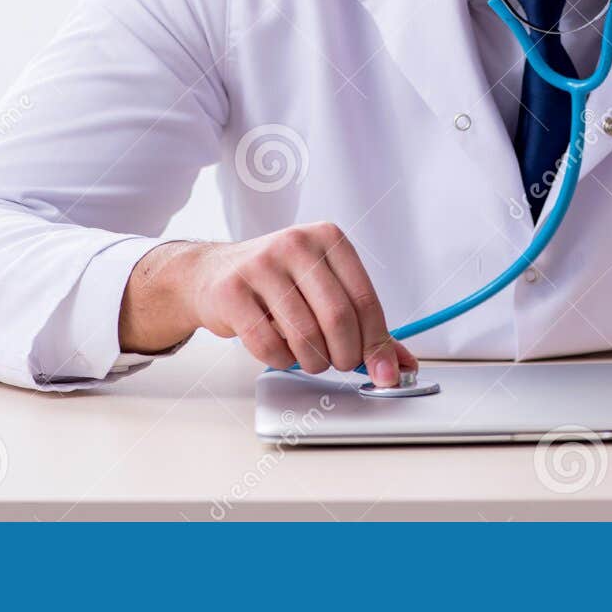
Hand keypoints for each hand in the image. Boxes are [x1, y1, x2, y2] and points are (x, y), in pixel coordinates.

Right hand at [119, 225, 417, 386]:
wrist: (212, 274)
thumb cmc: (277, 283)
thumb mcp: (324, 290)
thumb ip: (364, 325)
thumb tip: (399, 364)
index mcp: (328, 238)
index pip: (365, 299)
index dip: (377, 344)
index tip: (384, 372)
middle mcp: (297, 243)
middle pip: (338, 319)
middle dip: (344, 355)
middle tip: (338, 363)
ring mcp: (261, 264)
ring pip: (305, 336)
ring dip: (312, 361)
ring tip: (307, 356)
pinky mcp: (232, 290)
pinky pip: (268, 345)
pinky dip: (280, 360)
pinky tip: (278, 350)